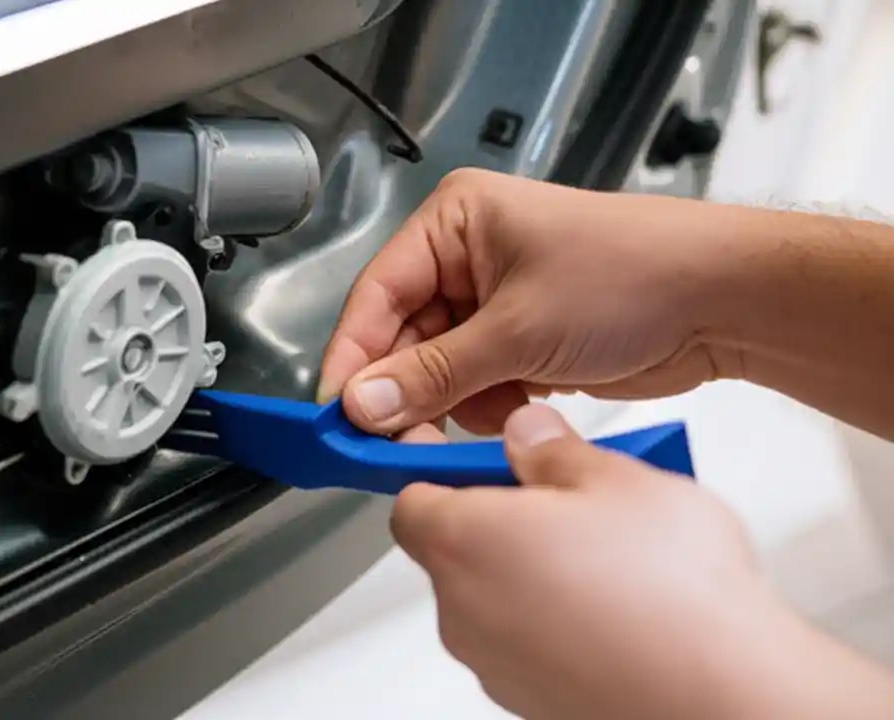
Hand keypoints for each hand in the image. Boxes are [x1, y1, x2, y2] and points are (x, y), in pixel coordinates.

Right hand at [318, 169, 746, 435]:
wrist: (724, 300)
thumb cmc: (634, 274)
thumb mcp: (518, 329)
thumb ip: (433, 373)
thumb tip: (364, 403)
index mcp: (455, 221)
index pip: (377, 294)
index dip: (353, 356)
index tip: (337, 413)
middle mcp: (467, 256)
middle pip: (402, 336)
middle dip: (408, 388)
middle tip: (398, 440)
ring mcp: (495, 300)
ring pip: (436, 368)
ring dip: (454, 401)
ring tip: (494, 408)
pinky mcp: (520, 337)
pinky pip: (473, 382)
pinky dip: (486, 405)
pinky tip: (518, 406)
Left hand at [396, 404, 893, 718]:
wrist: (724, 694)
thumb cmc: (670, 594)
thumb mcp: (616, 477)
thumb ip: (553, 450)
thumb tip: (527, 435)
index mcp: (463, 541)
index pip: (411, 498)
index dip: (443, 472)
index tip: (479, 458)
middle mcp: (462, 609)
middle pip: (455, 549)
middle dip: (501, 520)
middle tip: (564, 500)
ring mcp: (494, 664)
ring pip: (494, 597)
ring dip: (532, 572)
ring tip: (607, 555)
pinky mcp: (530, 701)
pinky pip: (527, 642)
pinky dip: (555, 621)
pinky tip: (617, 607)